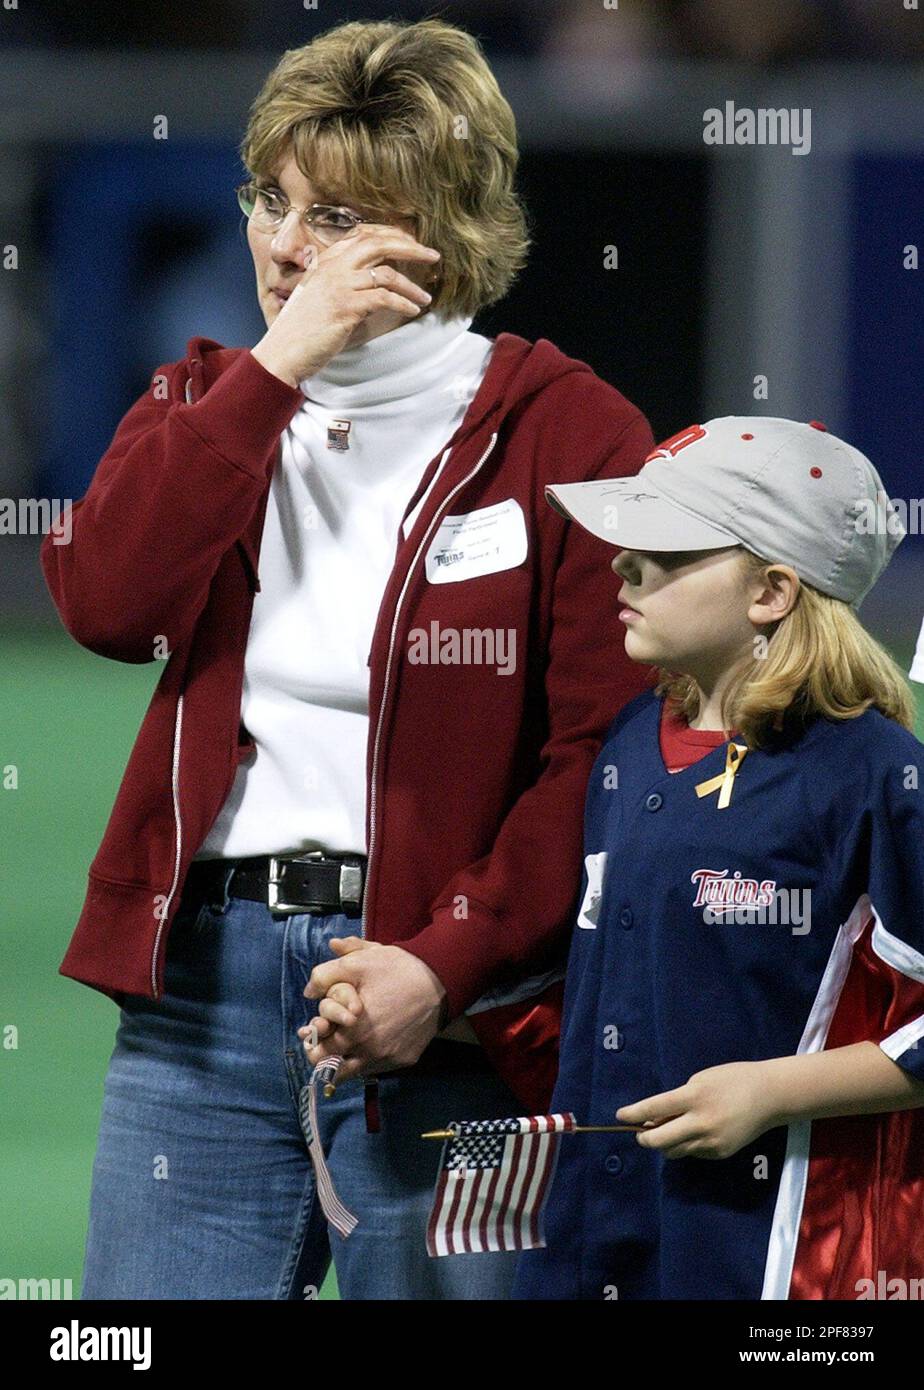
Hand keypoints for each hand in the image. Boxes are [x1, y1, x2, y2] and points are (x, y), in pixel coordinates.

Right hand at [251, 226, 440, 385]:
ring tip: (426, 298)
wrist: (283, 351)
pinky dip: (403, 303)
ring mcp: (339, 284)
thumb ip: (343, 282)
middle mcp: (333, 266)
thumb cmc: (303, 328)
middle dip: (410, 247)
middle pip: (379, 243)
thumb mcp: (321, 295)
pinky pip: (384, 298)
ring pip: (387, 274)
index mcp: (327, 260)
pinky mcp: (346, 306)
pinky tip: (412, 311)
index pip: (364, 234)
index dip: (392, 235)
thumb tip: (374, 282)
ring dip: (412, 286)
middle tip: (432, 257)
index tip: (412, 243)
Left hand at [297, 937, 445, 1082]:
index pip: (318, 1054)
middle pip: (334, 1070)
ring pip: (357, 1072)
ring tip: (348, 1041)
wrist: (439, 980)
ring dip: (348, 1060)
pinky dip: (371, 1058)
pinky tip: (372, 1039)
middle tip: (326, 1039)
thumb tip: (308, 991)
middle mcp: (370, 1052)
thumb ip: (325, 975)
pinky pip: (380, 1066)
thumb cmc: (396, 970)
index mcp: (353, 1031)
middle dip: (325, 1054)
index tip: (311, 1034)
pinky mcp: (405, 1060)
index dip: (311, 1043)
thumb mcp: (357, 964)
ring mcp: (389, 1059)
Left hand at [616, 1061, 782, 1159]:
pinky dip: (686, 1145)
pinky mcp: (720, 1153)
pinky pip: (693, 1153)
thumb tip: (657, 1119)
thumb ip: (679, 1099)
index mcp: (694, 1097)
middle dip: (644, 1138)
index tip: (620, 1116)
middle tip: (640, 1133)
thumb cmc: (732, 1079)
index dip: (634, 1114)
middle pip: (659, 1140)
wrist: (770, 1097)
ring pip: (674, 1151)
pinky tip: (694, 1133)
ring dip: (664, 1143)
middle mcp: (701, 1123)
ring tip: (668, 1130)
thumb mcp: (701, 1080)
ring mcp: (711, 1141)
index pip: (655, 1109)